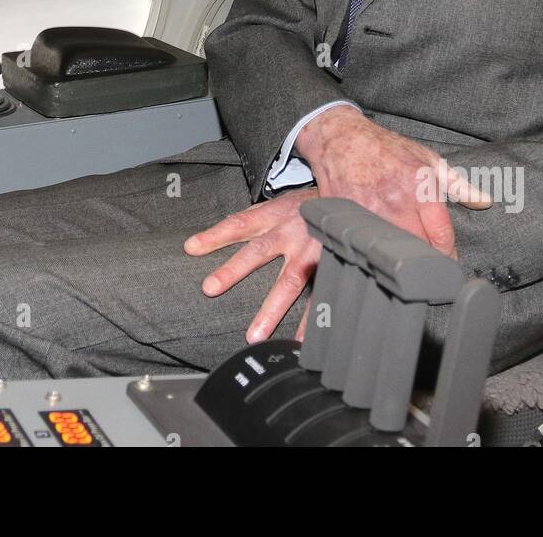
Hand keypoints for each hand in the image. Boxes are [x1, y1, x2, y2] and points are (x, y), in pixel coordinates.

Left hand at [184, 188, 319, 343]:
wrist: (351, 202)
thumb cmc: (308, 207)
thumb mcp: (281, 203)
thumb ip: (257, 218)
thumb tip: (225, 231)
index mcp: (274, 215)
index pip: (239, 224)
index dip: (215, 235)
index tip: (191, 247)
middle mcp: (290, 233)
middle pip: (258, 252)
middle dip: (234, 270)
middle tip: (209, 287)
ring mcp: (311, 251)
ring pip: (289, 282)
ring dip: (271, 310)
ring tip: (253, 335)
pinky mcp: (330, 266)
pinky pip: (320, 296)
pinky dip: (310, 321)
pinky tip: (300, 341)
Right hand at [296, 105, 490, 256]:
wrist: (341, 140)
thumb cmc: (387, 148)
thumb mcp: (427, 159)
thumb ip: (458, 184)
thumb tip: (484, 201)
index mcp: (420, 186)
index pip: (441, 236)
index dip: (448, 254)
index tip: (449, 260)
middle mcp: (396, 201)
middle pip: (419, 248)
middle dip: (427, 256)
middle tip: (430, 259)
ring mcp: (370, 212)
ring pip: (394, 251)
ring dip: (402, 255)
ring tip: (406, 254)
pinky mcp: (349, 218)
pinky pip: (367, 244)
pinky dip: (375, 249)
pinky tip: (379, 246)